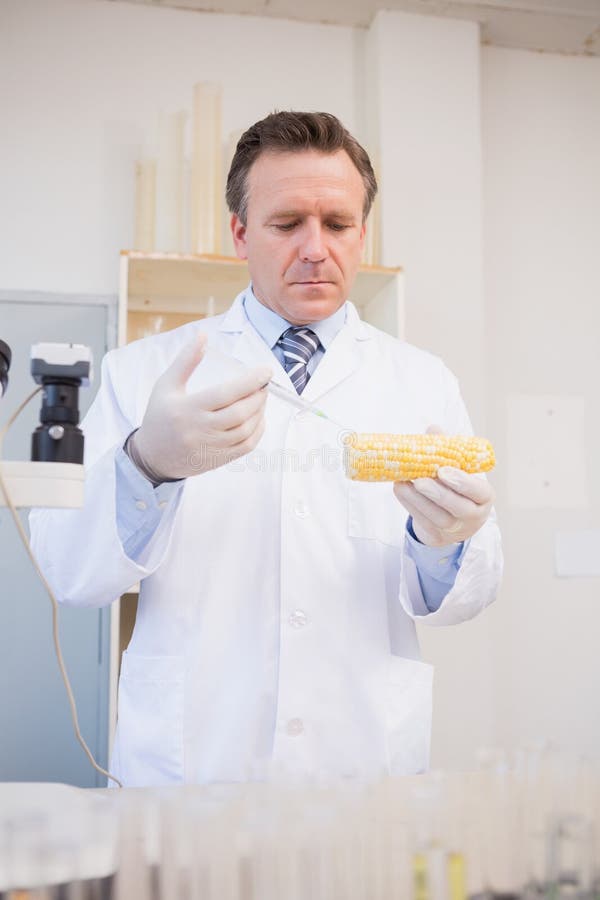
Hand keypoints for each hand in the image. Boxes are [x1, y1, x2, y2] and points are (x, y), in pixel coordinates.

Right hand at [132, 334, 271, 479]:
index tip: (265, 371)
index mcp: (188, 408)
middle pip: (240, 412)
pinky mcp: (218, 459)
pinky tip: (258, 417)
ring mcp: (210, 447)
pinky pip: (246, 446)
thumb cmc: (160, 416)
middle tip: (264, 383)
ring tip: (261, 397)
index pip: (226, 393)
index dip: (250, 381)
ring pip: (246, 430)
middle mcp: (200, 430)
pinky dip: (258, 430)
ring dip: (260, 411)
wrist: (153, 456)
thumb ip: (186, 361)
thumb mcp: (166, 385)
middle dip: (258, 395)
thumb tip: (203, 335)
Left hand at [393, 427, 494, 547]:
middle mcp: (474, 516)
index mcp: (484, 497)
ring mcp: (455, 529)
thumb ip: (447, 449)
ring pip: (438, 517)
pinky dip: (409, 505)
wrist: (451, 520)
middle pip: (458, 507)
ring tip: (403, 482)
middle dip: (438, 493)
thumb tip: (434, 429)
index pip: (479, 491)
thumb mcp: (456, 468)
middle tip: (420, 479)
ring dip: (418, 499)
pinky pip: (423, 521)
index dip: (462, 482)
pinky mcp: (436, 536)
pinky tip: (400, 489)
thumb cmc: (455, 487)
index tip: (443, 470)